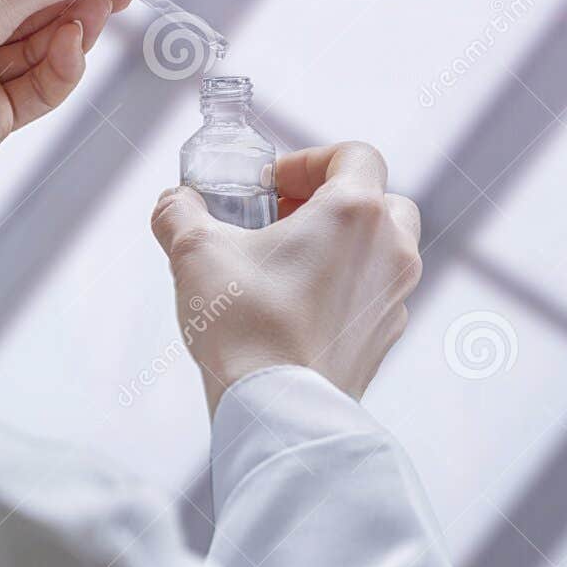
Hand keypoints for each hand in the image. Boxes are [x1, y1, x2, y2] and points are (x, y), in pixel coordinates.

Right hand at [150, 142, 421, 409]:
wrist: (276, 412)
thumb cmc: (245, 326)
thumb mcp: (195, 252)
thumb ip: (180, 213)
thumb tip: (174, 203)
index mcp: (356, 213)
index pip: (356, 155)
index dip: (309, 161)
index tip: (269, 187)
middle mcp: (390, 251)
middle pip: (379, 201)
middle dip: (331, 202)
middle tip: (281, 221)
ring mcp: (393, 299)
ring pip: (380, 251)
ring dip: (338, 247)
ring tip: (281, 268)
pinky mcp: (383, 340)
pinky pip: (370, 296)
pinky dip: (341, 290)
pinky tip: (292, 310)